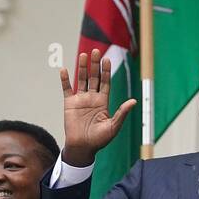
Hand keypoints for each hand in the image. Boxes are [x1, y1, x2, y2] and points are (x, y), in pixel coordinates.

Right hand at [60, 49, 135, 165]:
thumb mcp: (114, 126)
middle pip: (94, 77)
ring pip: (82, 80)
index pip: (105, 82)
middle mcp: (92, 98)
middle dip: (95, 65)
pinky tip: (64, 70)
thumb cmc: (99, 139)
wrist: (83, 147)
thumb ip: (122, 113)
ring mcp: (80, 100)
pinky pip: (67, 89)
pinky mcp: (69, 104)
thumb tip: (133, 101)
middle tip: (96, 51)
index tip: (107, 59)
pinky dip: (65, 80)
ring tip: (83, 55)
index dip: (106, 71)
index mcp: (103, 102)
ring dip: (83, 68)